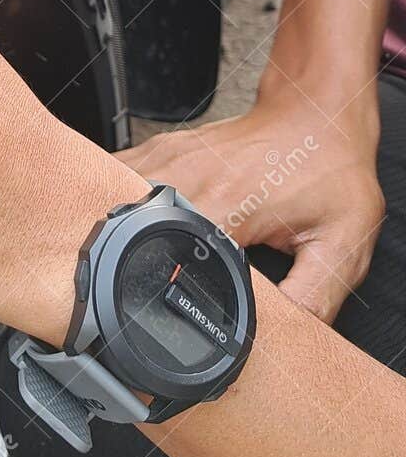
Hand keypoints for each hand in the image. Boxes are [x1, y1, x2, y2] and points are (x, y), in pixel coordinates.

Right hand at [119, 81, 383, 322]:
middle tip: (132, 289)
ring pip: (115, 193)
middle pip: (130, 225)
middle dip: (126, 260)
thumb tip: (285, 342)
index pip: (172, 258)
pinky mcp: (162, 148)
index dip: (164, 291)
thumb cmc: (330, 169)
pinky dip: (116, 198)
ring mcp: (169, 156)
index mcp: (228, 206)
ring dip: (113, 226)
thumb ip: (315, 296)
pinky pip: (119, 173)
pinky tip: (126, 220)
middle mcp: (189, 177)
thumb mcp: (343, 242)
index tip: (166, 310)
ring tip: (121, 258)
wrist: (317, 113)